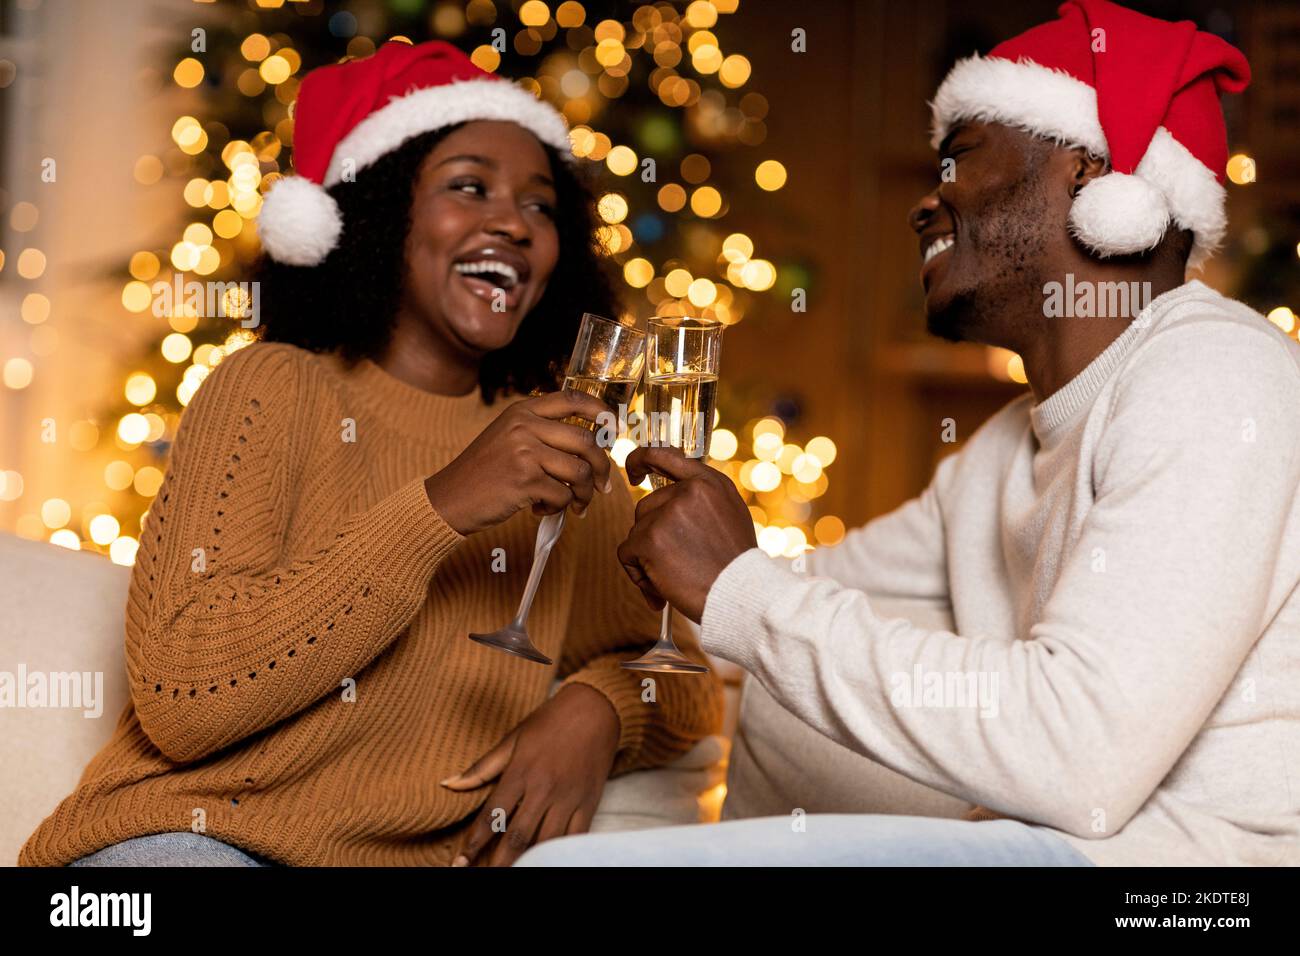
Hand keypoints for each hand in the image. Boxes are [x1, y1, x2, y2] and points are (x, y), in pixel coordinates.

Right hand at [423, 390, 614, 534]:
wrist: (449, 498)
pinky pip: (563, 494)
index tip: (614, 428)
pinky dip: (558, 507)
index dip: (600, 411)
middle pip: (586, 441)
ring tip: (574, 504)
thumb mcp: (508, 437)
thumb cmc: (483, 473)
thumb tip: (591, 443)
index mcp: (522, 411)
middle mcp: (524, 426)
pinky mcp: (524, 480)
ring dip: (583, 494)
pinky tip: (542, 509)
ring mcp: (524, 452)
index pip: (573, 399)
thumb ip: (541, 432)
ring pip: (580, 471)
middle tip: (602, 486)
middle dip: (602, 468)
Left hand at [441, 683, 620, 866]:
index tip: (460, 862)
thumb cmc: (550, 722)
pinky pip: (574, 837)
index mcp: (521, 772)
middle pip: (517, 836)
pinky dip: (560, 852)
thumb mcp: (513, 738)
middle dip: (498, 862)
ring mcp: (568, 798)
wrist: (595, 709)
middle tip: (482, 876)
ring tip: (513, 871)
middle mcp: (544, 788)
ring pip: (545, 842)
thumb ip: (482, 768)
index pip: (492, 816)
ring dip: (528, 861)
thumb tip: (449, 784)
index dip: (473, 843)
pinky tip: (547, 860)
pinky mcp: (589, 803)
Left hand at [618, 444, 756, 621]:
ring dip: (647, 556)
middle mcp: (689, 491)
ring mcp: (668, 513)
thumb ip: (703, 501)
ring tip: (674, 577)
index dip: (642, 459)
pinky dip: (638, 573)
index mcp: (711, 483)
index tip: (634, 472)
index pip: (666, 456)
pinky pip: (627, 553)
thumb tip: (671, 498)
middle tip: (676, 563)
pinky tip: (661, 588)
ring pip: (636, 531)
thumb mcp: (730, 517)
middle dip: (652, 535)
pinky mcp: (650, 538)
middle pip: (646, 506)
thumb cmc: (735, 569)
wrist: (739, 598)